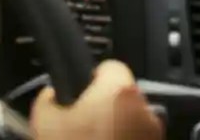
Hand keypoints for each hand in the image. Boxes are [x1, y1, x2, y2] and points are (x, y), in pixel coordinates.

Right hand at [30, 60, 163, 139]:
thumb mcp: (44, 123)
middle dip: (104, 108)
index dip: (91, 80)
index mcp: (119, 92)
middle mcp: (145, 111)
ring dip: (116, 130)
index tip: (79, 94)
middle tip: (80, 128)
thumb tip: (53, 95)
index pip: (109, 66)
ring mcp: (155, 137)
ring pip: (131, 123)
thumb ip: (49, 98)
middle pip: (122, 96)